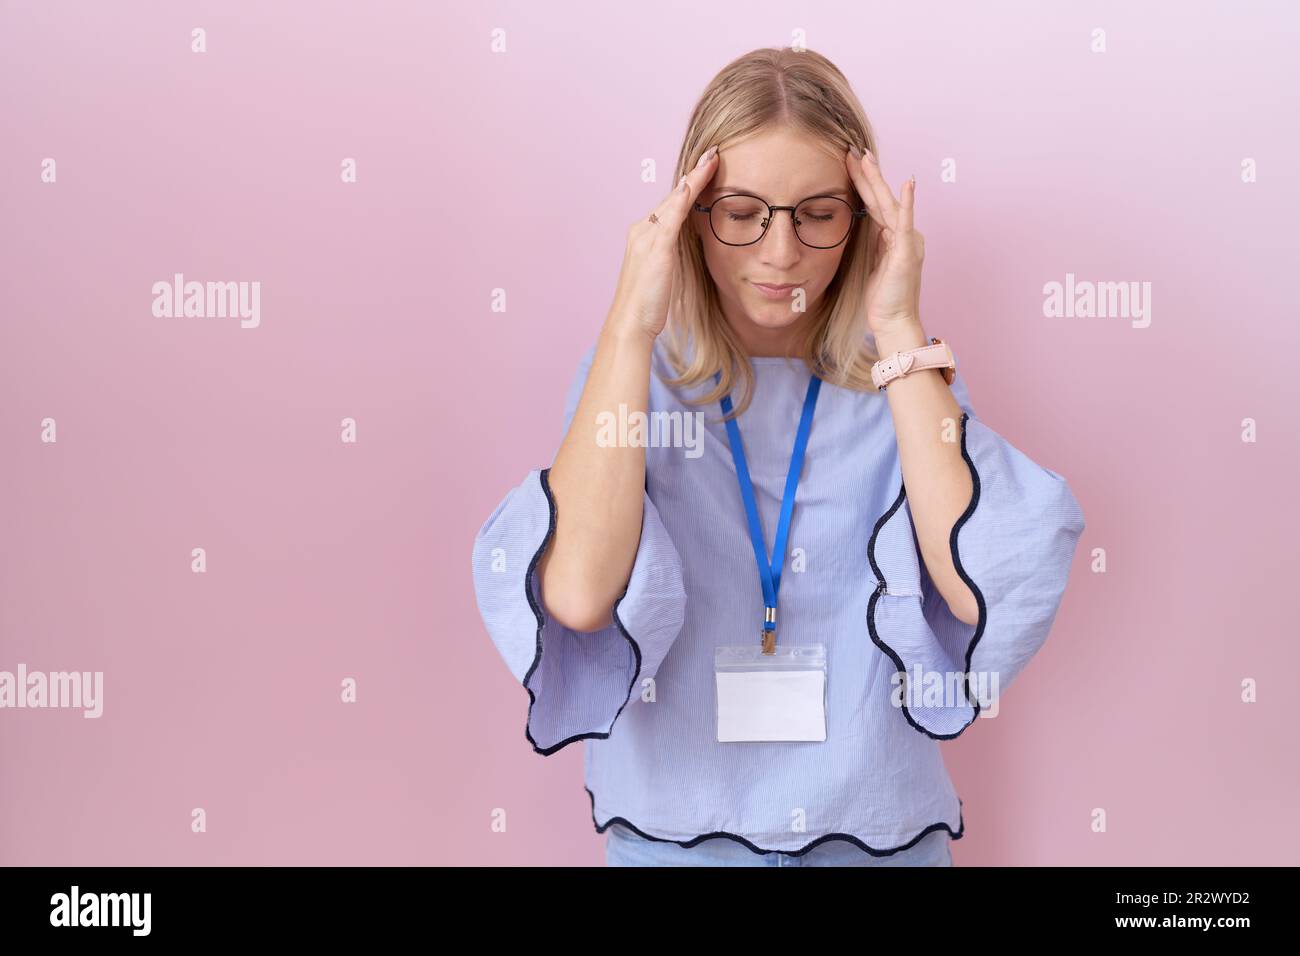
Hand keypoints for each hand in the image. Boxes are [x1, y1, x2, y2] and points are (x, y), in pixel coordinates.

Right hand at [606, 145, 718, 340]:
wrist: (630, 323)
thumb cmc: (648, 305)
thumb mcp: (664, 274)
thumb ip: (673, 255)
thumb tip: (687, 245)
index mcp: (645, 236)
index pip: (671, 204)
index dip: (690, 186)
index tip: (707, 167)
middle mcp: (643, 231)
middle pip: (672, 196)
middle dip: (693, 174)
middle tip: (713, 152)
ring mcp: (647, 238)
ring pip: (673, 200)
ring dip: (693, 178)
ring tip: (712, 158)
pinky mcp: (656, 248)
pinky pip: (671, 217)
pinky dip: (683, 198)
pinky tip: (694, 183)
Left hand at [846, 147, 924, 337]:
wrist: (894, 321)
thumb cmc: (882, 298)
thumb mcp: (871, 264)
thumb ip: (870, 243)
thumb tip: (857, 225)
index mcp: (891, 236)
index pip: (873, 203)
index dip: (862, 182)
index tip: (849, 162)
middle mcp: (902, 234)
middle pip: (880, 198)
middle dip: (866, 173)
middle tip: (853, 149)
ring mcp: (906, 241)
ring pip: (888, 204)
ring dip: (877, 180)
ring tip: (866, 158)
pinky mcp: (907, 251)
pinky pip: (905, 223)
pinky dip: (906, 203)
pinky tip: (907, 184)